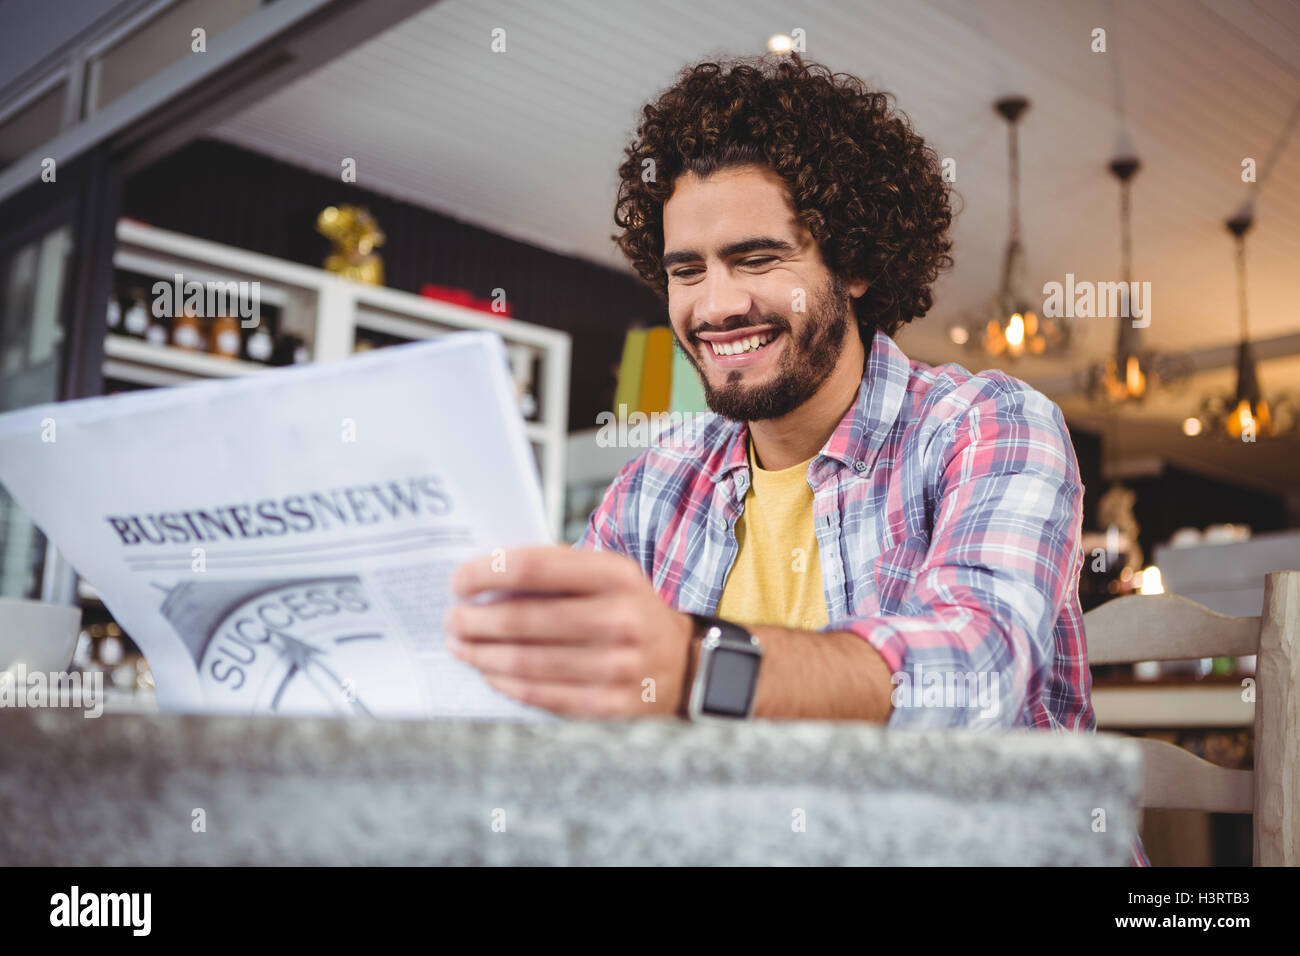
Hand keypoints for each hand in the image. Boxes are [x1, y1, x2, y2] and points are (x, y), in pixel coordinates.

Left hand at [443, 546, 694, 717]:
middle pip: (525, 620)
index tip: (458, 581)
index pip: (535, 568)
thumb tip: (483, 580)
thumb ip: (554, 571)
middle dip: (476, 621)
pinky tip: (490, 674)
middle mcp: (620, 618)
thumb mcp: (606, 574)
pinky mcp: (609, 704)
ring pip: (528, 662)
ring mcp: (617, 665)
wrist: (682, 661)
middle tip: (451, 620)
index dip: (487, 573)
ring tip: (461, 647)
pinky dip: (507, 684)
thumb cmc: (627, 609)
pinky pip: (542, 695)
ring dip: (483, 655)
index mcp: (615, 574)